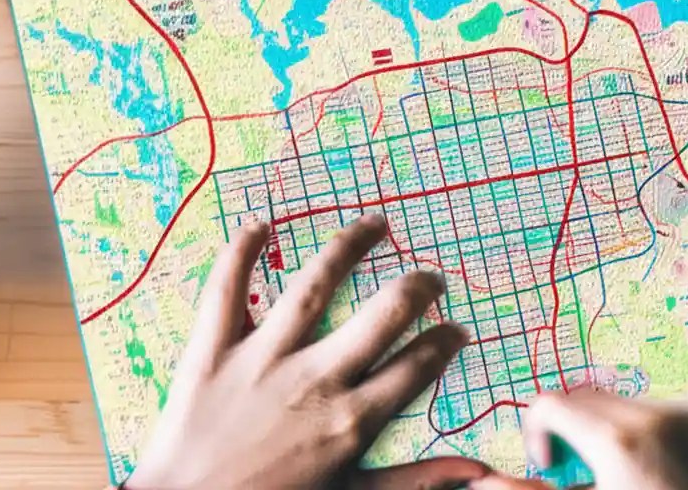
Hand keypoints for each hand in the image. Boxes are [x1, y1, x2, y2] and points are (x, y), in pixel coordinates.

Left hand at [125, 215, 484, 489]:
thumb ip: (414, 480)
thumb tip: (475, 469)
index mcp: (351, 421)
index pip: (416, 366)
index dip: (444, 342)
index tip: (454, 330)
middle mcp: (315, 382)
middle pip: (382, 316)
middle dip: (416, 288)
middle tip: (430, 277)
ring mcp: (262, 361)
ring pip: (314, 288)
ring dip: (349, 249)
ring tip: (375, 224)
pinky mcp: (212, 353)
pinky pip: (226, 292)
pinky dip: (240, 254)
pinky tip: (260, 225)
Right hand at [469, 390, 687, 489]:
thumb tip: (482, 482)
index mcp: (615, 440)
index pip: (549, 403)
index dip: (535, 431)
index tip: (546, 462)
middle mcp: (647, 416)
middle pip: (577, 397)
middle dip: (564, 428)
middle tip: (569, 468)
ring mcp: (672, 414)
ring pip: (607, 400)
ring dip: (593, 427)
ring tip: (604, 469)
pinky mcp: (687, 419)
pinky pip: (638, 407)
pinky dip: (622, 427)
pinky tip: (631, 464)